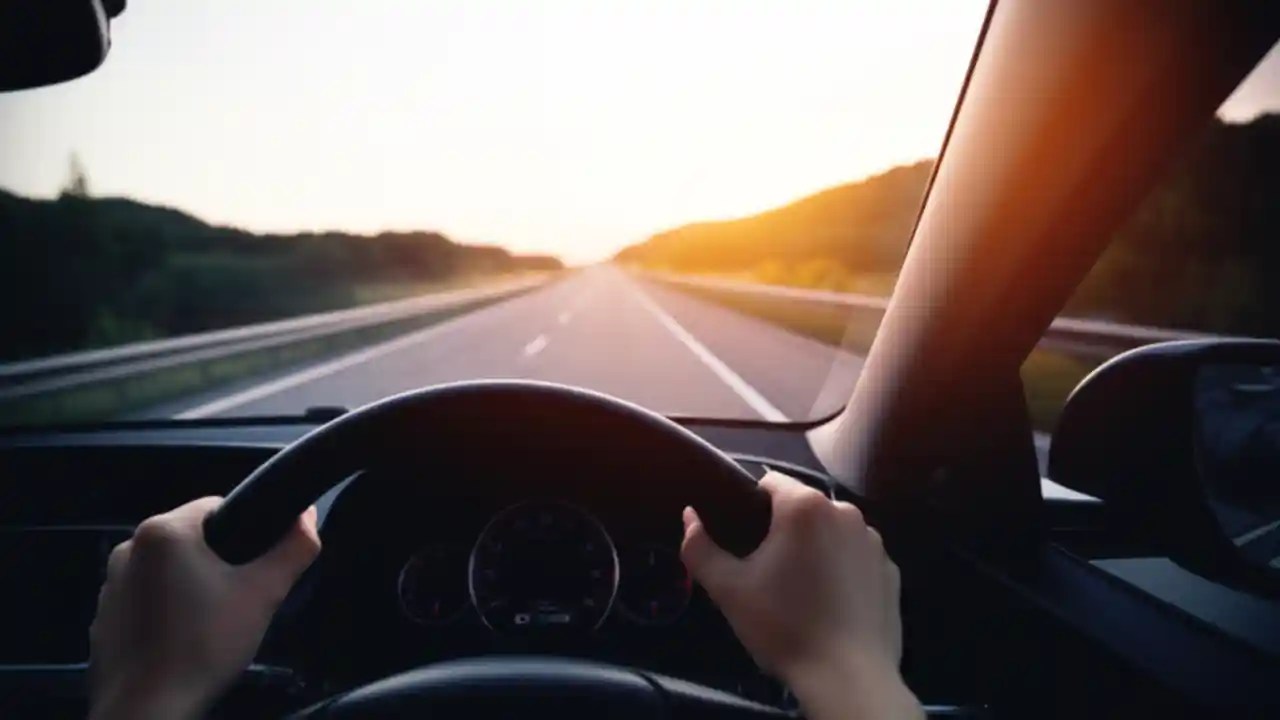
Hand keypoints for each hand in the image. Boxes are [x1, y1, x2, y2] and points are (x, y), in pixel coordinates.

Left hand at [89, 497, 320, 719]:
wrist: (148, 710)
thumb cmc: (205, 645)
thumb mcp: (263, 594)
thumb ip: (293, 549)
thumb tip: (309, 516)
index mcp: (163, 531)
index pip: (217, 507)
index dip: (247, 532)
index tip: (256, 567)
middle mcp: (127, 548)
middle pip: (192, 540)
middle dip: (218, 562)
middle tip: (240, 598)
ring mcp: (110, 585)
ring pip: (168, 570)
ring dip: (190, 585)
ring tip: (212, 622)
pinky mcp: (104, 618)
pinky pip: (146, 599)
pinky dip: (166, 611)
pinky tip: (183, 640)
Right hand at [681, 472, 919, 719]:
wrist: (847, 678)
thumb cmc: (783, 625)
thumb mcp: (728, 589)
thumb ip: (699, 547)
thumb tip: (689, 516)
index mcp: (805, 507)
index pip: (770, 482)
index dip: (750, 507)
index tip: (743, 543)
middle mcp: (845, 512)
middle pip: (802, 508)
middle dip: (783, 531)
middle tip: (766, 574)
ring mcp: (874, 542)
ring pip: (831, 533)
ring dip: (814, 549)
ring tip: (800, 593)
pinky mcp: (891, 571)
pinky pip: (856, 559)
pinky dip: (842, 572)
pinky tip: (830, 605)